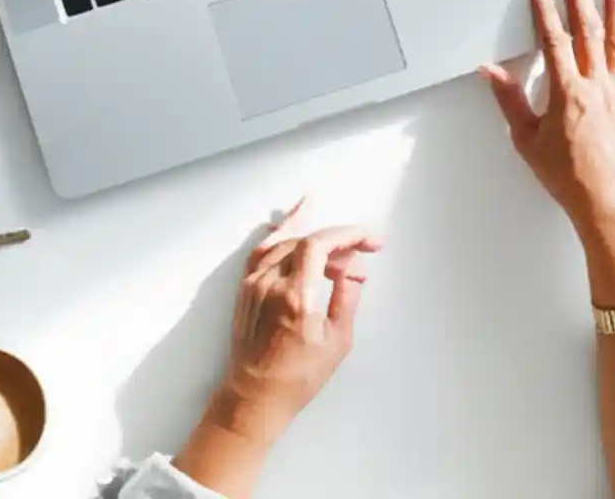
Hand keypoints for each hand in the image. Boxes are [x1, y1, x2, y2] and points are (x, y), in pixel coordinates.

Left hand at [219, 200, 380, 439]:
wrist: (255, 396)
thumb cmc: (297, 377)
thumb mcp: (337, 341)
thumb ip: (346, 297)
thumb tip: (353, 270)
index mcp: (296, 297)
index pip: (320, 245)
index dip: (348, 235)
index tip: (369, 241)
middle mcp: (270, 284)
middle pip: (304, 240)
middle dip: (336, 240)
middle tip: (358, 252)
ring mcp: (253, 285)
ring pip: (282, 241)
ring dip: (309, 231)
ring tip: (324, 217)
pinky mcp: (245, 289)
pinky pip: (261, 251)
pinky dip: (277, 233)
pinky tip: (288, 222)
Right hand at [481, 0, 614, 304]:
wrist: (609, 203)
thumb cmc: (569, 178)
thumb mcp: (527, 140)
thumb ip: (510, 101)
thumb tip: (492, 72)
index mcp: (567, 92)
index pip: (553, 40)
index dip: (545, 10)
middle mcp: (596, 86)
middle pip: (587, 30)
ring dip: (614, 7)